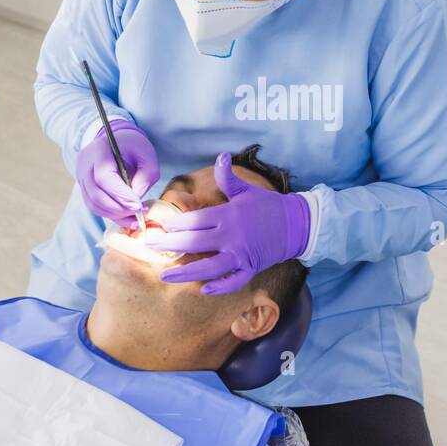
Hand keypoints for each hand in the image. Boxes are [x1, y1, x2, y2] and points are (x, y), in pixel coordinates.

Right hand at [76, 121, 158, 225]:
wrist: (117, 141)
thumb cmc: (134, 147)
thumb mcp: (147, 156)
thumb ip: (145, 178)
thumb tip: (136, 203)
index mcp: (99, 150)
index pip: (104, 178)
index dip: (121, 195)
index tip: (139, 206)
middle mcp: (85, 164)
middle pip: (96, 195)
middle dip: (119, 209)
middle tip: (139, 214)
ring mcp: (81, 177)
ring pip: (93, 204)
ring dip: (115, 215)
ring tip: (135, 219)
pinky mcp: (84, 188)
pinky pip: (94, 206)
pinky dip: (110, 214)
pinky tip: (127, 217)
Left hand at [149, 152, 309, 294]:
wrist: (297, 224)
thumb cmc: (269, 206)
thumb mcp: (247, 190)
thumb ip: (228, 177)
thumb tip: (220, 156)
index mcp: (228, 215)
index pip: (196, 221)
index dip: (176, 225)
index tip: (161, 227)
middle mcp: (232, 237)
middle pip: (194, 243)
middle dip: (169, 246)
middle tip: (148, 247)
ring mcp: (241, 255)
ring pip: (208, 267)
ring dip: (185, 272)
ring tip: (165, 275)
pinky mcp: (251, 268)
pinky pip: (234, 281)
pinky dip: (219, 287)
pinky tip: (203, 289)